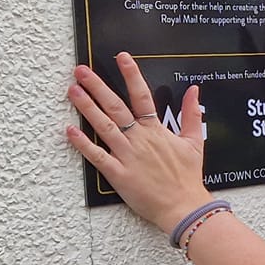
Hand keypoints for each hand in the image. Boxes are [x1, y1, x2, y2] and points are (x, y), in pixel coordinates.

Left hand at [66, 52, 209, 229]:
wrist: (183, 207)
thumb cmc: (187, 177)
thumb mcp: (194, 141)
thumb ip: (192, 114)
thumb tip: (194, 91)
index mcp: (156, 130)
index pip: (141, 96)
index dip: (131, 74)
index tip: (122, 57)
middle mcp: (139, 139)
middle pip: (115, 107)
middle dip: (97, 86)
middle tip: (81, 70)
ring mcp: (127, 156)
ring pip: (103, 126)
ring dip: (87, 107)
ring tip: (72, 90)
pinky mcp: (118, 174)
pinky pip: (97, 156)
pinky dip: (83, 144)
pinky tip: (69, 131)